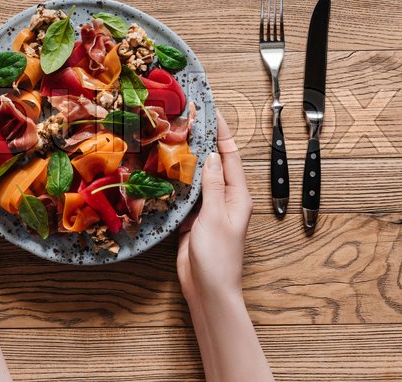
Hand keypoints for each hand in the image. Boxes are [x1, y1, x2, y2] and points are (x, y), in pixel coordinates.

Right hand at [177, 110, 252, 300]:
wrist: (208, 289)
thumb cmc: (218, 256)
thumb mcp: (214, 216)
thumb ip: (212, 185)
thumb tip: (211, 156)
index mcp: (237, 195)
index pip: (230, 155)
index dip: (220, 132)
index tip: (210, 111)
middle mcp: (224, 198)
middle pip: (214, 163)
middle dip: (202, 141)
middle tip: (186, 119)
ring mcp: (208, 209)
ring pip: (197, 177)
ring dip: (187, 160)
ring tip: (172, 138)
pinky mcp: (192, 220)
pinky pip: (185, 195)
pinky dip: (176, 182)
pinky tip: (164, 170)